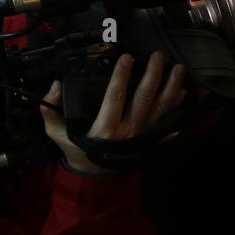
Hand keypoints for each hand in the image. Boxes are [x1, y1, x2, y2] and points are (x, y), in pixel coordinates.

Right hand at [40, 52, 186, 174]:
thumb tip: (53, 87)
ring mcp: (143, 135)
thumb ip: (51, 111)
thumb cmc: (79, 151)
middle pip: (144, 98)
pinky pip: (167, 120)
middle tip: (158, 56)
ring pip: (161, 108)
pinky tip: (183, 93)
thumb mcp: (58, 134)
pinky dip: (176, 107)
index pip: (115, 96)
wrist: (96, 178)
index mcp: (106, 128)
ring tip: (178, 69)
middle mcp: (128, 131)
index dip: (121, 76)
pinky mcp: (151, 138)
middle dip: (153, 75)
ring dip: (171, 87)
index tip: (127, 58)